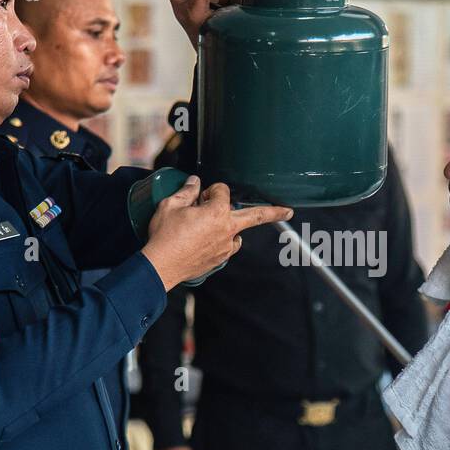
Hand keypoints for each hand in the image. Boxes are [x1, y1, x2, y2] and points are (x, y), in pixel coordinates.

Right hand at [141, 176, 291, 289]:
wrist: (161, 266)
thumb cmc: (164, 235)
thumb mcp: (170, 206)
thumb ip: (186, 192)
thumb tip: (194, 182)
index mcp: (216, 212)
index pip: (222, 191)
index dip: (210, 190)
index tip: (200, 195)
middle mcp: (227, 229)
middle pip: (255, 216)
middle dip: (274, 212)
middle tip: (288, 211)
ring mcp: (226, 247)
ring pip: (237, 233)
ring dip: (232, 227)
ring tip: (217, 226)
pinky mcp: (220, 259)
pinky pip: (229, 247)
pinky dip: (225, 242)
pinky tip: (211, 241)